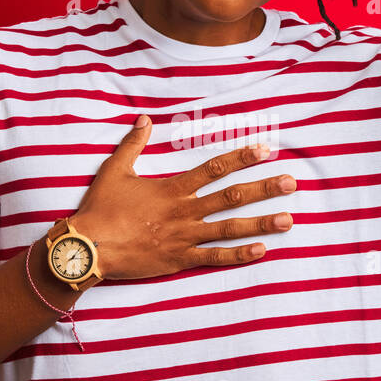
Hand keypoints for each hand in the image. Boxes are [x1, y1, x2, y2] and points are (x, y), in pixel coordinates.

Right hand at [69, 116, 296, 280]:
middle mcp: (185, 211)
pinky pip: (215, 258)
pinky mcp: (180, 260)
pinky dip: (239, 255)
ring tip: (288, 219)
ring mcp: (185, 237)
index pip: (215, 168)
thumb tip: (144, 119)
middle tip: (291, 183)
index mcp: (173, 189)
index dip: (242, 157)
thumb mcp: (115, 170)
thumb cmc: (101, 208)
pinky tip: (262, 251)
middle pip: (232, 197)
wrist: (89, 247)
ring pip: (230, 229)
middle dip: (264, 189)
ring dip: (261, 223)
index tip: (266, 150)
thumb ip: (133, 144)